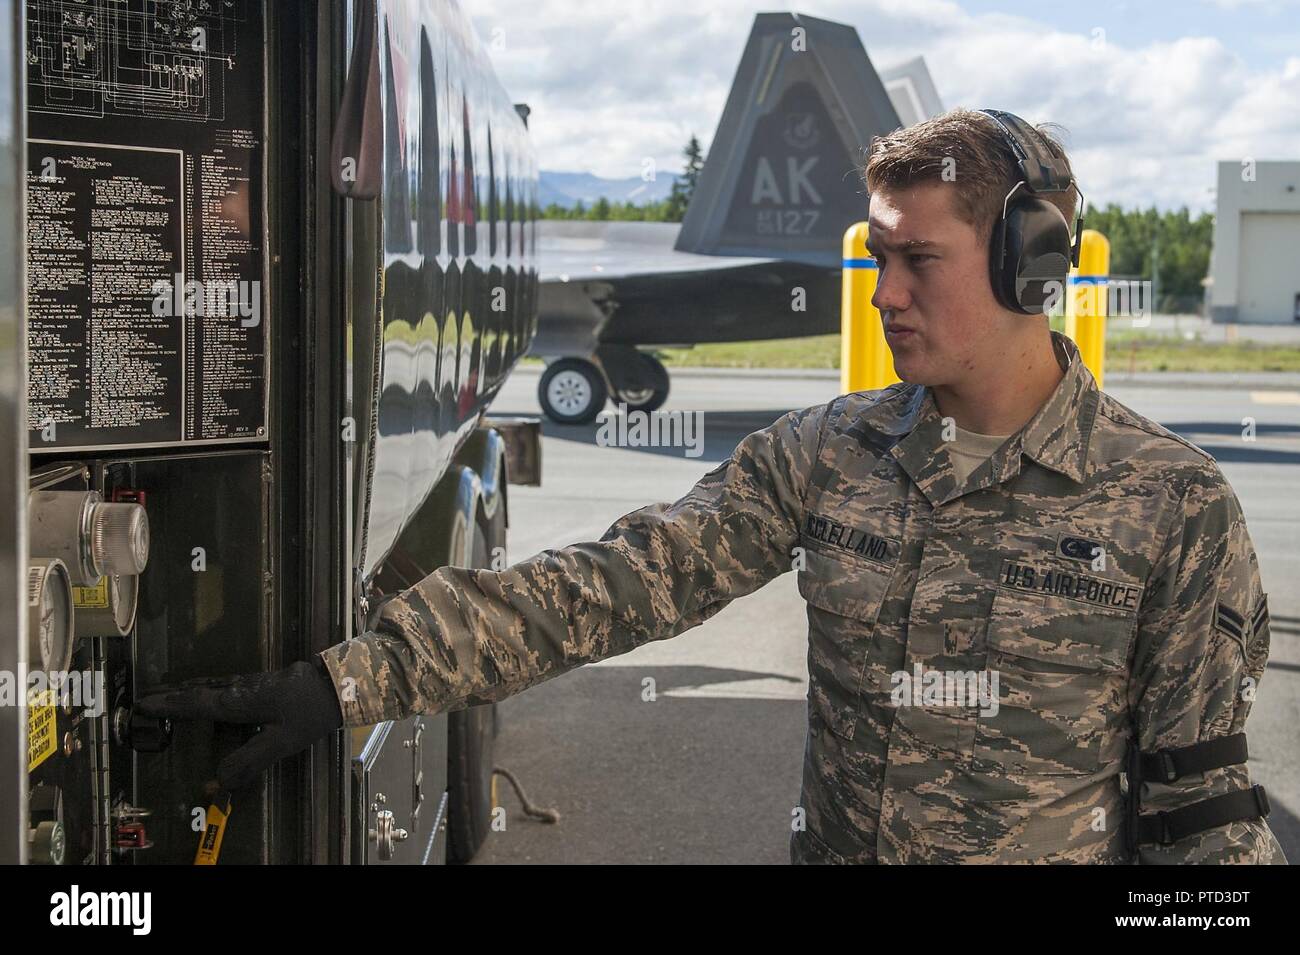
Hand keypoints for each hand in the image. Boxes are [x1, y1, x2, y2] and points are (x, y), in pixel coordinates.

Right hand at [134, 657, 343, 789]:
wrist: (339, 683)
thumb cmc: (311, 713)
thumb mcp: (281, 742)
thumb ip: (249, 761)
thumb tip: (218, 781)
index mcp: (239, 702)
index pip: (196, 704)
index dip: (169, 705)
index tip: (144, 704)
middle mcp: (240, 688)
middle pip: (198, 691)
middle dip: (171, 695)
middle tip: (145, 698)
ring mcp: (252, 682)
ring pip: (211, 685)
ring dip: (187, 689)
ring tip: (168, 694)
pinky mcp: (263, 682)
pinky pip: (224, 684)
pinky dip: (206, 687)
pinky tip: (208, 691)